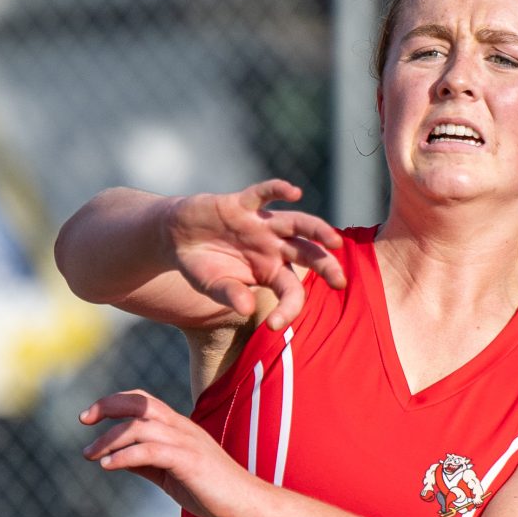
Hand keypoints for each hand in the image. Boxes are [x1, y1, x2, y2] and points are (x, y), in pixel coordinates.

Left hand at [80, 390, 265, 516]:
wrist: (247, 505)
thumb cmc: (212, 492)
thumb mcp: (172, 475)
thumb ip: (146, 463)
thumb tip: (115, 459)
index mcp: (179, 428)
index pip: (143, 401)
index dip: (115, 402)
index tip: (90, 416)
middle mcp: (182, 428)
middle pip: (139, 404)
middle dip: (107, 406)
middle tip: (83, 420)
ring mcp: (187, 443)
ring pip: (140, 428)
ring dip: (109, 439)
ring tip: (90, 454)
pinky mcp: (189, 461)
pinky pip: (151, 451)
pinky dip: (125, 457)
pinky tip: (108, 466)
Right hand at [159, 181, 343, 329]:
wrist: (177, 237)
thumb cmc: (202, 267)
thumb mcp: (213, 286)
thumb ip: (230, 295)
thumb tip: (246, 309)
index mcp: (271, 272)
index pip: (291, 291)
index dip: (287, 309)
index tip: (274, 326)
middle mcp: (274, 247)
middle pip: (308, 255)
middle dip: (326, 267)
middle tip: (340, 281)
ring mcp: (262, 224)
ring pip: (298, 224)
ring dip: (317, 230)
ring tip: (334, 240)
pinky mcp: (243, 203)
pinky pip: (264, 193)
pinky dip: (278, 190)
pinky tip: (294, 193)